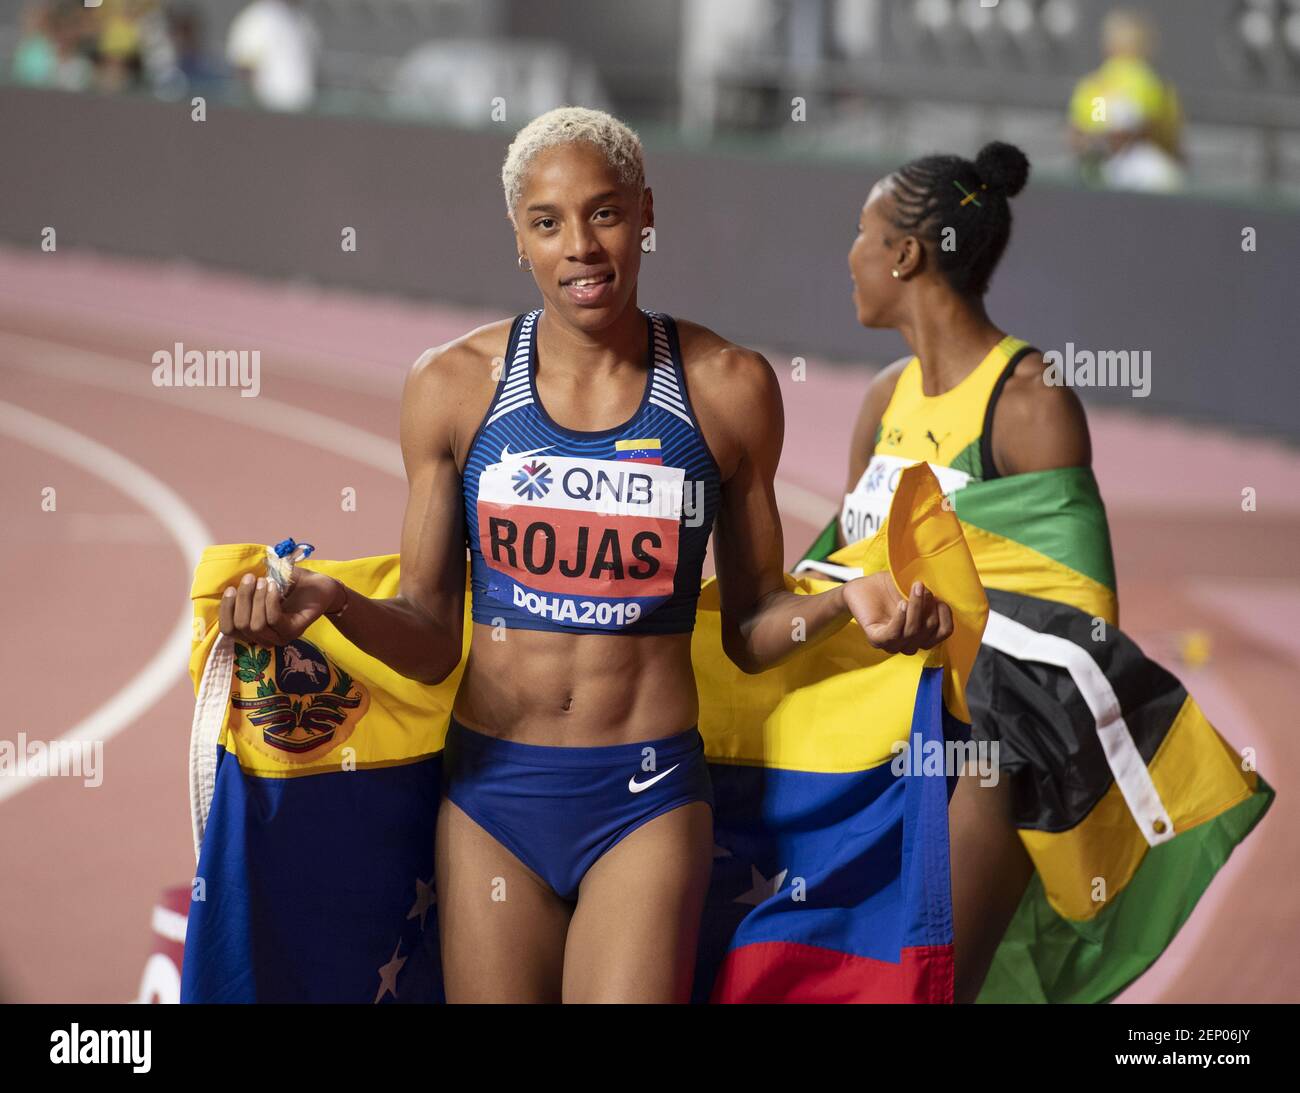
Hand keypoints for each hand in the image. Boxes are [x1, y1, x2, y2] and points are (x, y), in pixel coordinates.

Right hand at [218, 567, 343, 646]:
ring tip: (264, 581)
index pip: (228, 630)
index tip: (230, 588)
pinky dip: (270, 600)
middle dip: (242, 599)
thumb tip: (226, 580)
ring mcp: (279, 636)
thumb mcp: (263, 581)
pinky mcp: (293, 631)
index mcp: (252, 627)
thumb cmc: (289, 583)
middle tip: (250, 578)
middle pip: (240, 626)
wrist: (319, 585)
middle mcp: (264, 636)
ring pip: (256, 625)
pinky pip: (273, 619)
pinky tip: (274, 586)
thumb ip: (246, 585)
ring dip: (256, 599)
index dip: (225, 610)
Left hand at [842, 572, 953, 654]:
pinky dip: (900, 618)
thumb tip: (943, 595)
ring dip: (916, 608)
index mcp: (921, 634)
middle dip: (928, 607)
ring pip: (912, 633)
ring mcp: (892, 643)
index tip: (940, 598)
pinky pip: (893, 635)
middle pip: (928, 631)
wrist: (861, 587)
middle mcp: (908, 643)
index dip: (946, 616)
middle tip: (921, 586)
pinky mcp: (876, 639)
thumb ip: (929, 595)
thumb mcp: (913, 589)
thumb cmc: (888, 588)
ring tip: (914, 589)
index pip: (943, 633)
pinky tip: (901, 603)